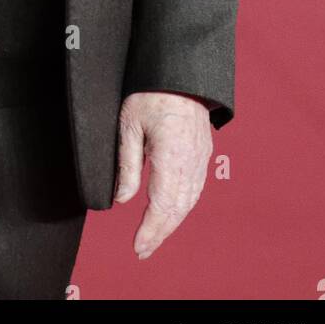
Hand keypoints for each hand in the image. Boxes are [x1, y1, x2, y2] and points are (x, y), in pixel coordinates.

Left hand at [113, 91, 213, 258]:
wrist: (180, 72)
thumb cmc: (150, 92)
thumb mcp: (129, 124)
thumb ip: (128, 164)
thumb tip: (121, 199)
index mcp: (171, 156)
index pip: (161, 205)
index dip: (150, 230)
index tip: (138, 247)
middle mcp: (191, 162)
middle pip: (177, 209)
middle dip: (160, 233)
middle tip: (142, 251)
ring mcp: (200, 159)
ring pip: (188, 201)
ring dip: (172, 223)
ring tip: (154, 238)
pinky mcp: (203, 153)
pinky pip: (195, 188)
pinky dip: (182, 207)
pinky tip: (172, 213)